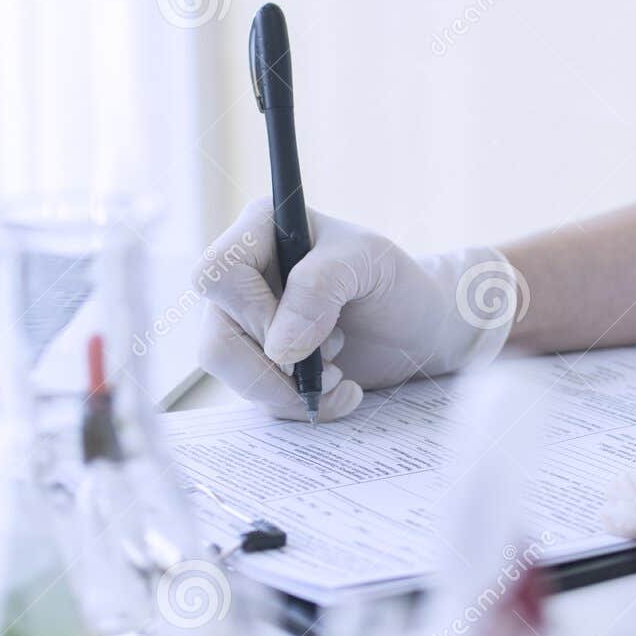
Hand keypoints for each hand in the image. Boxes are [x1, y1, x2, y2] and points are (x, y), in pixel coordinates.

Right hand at [195, 199, 517, 419]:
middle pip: (216, 336)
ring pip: (228, 372)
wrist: (419, 327)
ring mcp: (244, 322)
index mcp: (260, 231)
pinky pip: (257, 397)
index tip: (305, 336)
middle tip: (332, 365)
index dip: (254, 314)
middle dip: (276, 366)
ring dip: (287, 389)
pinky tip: (341, 389)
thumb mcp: (370, 263)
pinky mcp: (258, 362)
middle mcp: (242, 276)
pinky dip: (300, 404)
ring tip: (339, 376)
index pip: (218, 275)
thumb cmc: (395, 282)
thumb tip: (278, 347)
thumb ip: (321, 286)